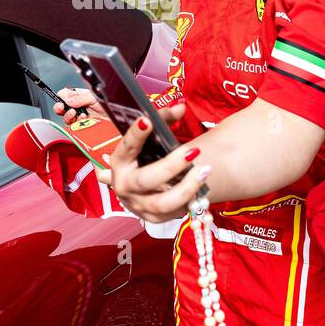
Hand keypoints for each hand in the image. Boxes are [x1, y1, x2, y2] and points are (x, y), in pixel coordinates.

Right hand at [53, 87, 108, 124]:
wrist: (119, 120)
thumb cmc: (110, 107)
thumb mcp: (95, 98)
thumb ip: (81, 97)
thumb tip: (68, 99)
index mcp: (80, 97)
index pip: (65, 95)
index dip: (61, 97)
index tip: (61, 99)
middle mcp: (79, 107)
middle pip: (62, 108)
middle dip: (59, 108)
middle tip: (61, 107)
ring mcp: (80, 118)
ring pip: (66, 119)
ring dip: (68, 116)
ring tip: (74, 113)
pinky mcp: (83, 128)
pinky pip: (74, 128)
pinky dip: (77, 124)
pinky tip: (83, 119)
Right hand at [94, 107, 209, 222]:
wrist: (141, 189)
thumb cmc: (146, 158)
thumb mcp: (149, 141)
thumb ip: (164, 121)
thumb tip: (181, 107)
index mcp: (120, 162)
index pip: (127, 147)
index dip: (136, 134)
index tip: (147, 119)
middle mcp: (124, 185)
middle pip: (146, 179)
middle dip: (171, 165)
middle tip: (193, 151)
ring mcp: (137, 205)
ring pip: (161, 203)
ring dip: (186, 188)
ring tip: (204, 171)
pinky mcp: (153, 218)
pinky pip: (173, 213)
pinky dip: (188, 200)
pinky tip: (201, 188)